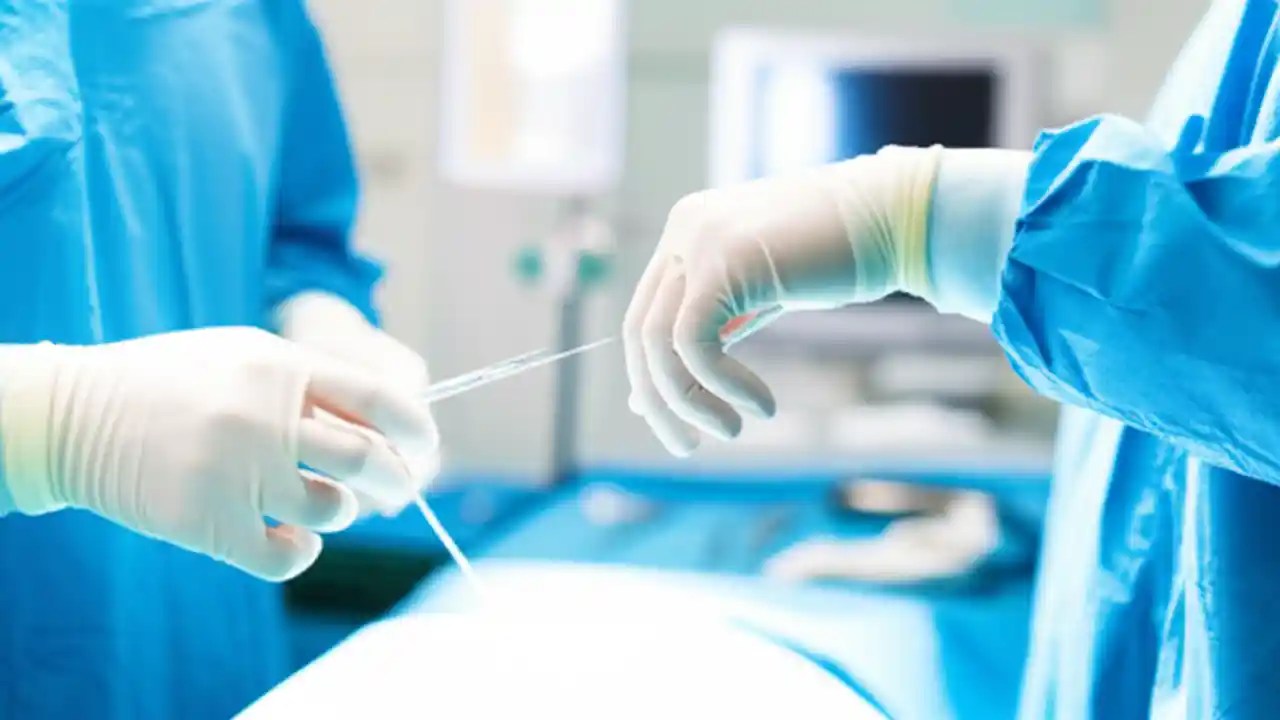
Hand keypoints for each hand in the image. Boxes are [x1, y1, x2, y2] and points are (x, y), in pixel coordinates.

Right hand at [0, 327, 436, 580]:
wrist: (75, 416)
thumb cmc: (174, 383)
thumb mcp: (246, 355)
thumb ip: (315, 383)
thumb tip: (392, 423)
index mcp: (280, 367)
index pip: (381, 402)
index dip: (417, 431)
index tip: (425, 448)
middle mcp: (264, 417)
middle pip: (367, 461)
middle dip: (396, 481)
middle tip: (397, 491)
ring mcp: (236, 471)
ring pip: (333, 509)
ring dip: (341, 513)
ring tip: (322, 506)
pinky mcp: (207, 523)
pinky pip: (288, 556)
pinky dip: (300, 552)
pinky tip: (292, 539)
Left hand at [623, 148, 941, 455]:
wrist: (896, 217)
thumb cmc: (838, 260)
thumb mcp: (761, 299)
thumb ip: (713, 333)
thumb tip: (653, 398)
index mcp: (686, 232)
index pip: (644, 316)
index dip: (652, 377)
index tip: (680, 423)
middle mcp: (683, 229)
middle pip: (640, 331)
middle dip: (658, 399)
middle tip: (687, 447)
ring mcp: (699, 239)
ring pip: (659, 340)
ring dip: (686, 401)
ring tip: (730, 432)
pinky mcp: (724, 260)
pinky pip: (694, 341)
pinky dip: (718, 385)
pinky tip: (761, 406)